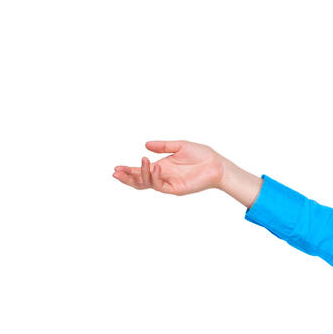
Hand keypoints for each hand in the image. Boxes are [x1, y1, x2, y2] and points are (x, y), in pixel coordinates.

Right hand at [112, 140, 226, 195]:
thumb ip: (162, 146)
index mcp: (162, 167)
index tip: (116, 168)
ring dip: (140, 174)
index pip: (140, 171)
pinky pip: (160, 185)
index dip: (128, 171)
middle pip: (139, 181)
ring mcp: (169, 183)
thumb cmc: (201, 155)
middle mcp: (163, 176)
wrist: (217, 164)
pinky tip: (154, 166)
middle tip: (116, 173)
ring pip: (148, 184)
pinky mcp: (176, 189)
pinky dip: (155, 176)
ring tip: (141, 161)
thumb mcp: (179, 145)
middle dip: (127, 178)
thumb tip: (145, 145)